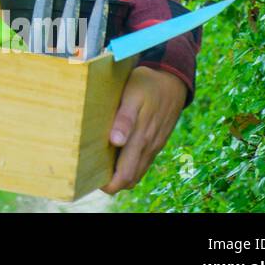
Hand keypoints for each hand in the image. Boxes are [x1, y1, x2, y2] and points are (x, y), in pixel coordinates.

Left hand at [100, 66, 187, 194]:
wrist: (173, 80)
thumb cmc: (146, 85)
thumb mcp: (131, 96)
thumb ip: (124, 119)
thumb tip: (115, 142)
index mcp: (141, 137)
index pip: (125, 174)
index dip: (109, 184)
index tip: (91, 179)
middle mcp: (149, 146)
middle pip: (130, 178)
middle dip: (112, 183)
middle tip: (92, 175)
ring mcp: (154, 145)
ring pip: (137, 172)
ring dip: (121, 176)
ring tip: (101, 167)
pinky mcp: (157, 141)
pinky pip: (144, 162)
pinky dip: (130, 166)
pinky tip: (117, 157)